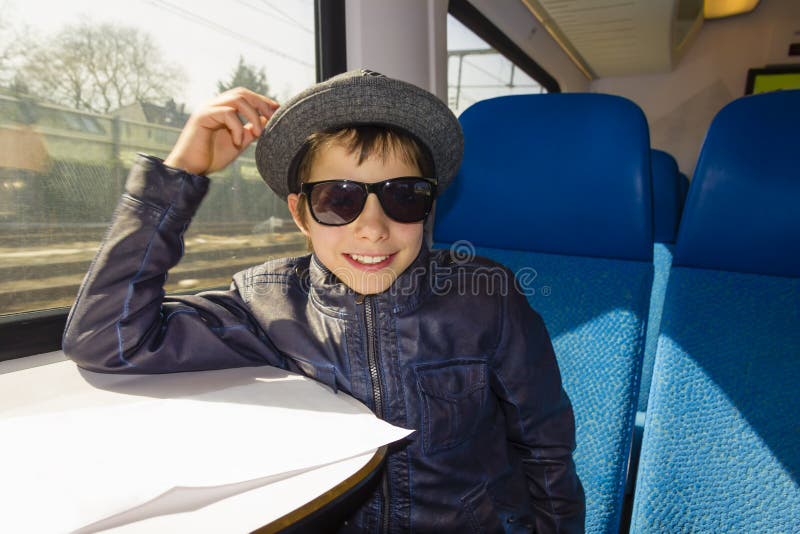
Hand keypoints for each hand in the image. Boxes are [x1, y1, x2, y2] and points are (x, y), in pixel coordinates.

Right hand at [164, 88, 278, 175]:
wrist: (191, 169)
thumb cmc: (212, 157)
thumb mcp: (238, 142)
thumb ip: (250, 131)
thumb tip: (266, 120)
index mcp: (222, 110)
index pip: (245, 96)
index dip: (262, 101)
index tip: (277, 110)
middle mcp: (214, 105)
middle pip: (242, 92)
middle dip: (261, 103)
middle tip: (273, 117)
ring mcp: (208, 109)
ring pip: (237, 99)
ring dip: (253, 115)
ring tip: (259, 133)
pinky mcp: (202, 116)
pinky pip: (227, 113)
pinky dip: (238, 127)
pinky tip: (238, 141)